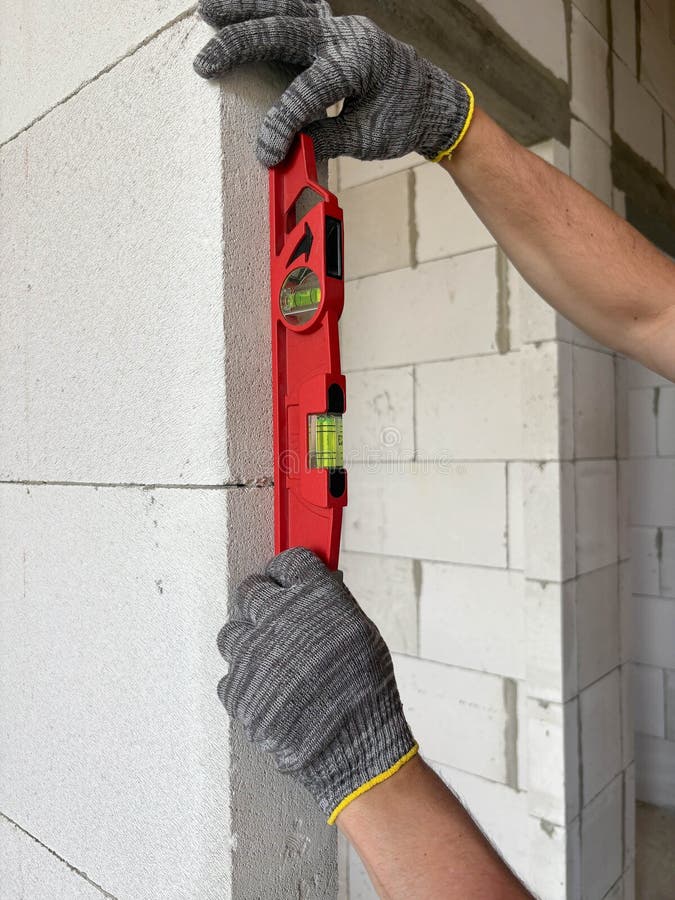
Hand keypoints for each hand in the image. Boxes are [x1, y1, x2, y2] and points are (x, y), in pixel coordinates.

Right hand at [194, 1, 472, 166]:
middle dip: (242, 44)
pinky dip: (267, 5)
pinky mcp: (334, 27)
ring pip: (287, 7)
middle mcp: (348, 36)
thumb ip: (324, 138)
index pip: (308, 92)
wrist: (433, 102)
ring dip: (245, 7)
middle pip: (286, 31)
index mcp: (361, 64)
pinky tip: (240, 5)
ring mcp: (340, 26)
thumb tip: (285, 147)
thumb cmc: (403, 120)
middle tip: (204, 59)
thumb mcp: (367, 139)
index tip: (265, 154)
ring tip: (206, 9)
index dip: (282, 125)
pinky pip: (297, 7)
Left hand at [217, 547, 416, 821]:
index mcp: (313, 597)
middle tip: (275, 617)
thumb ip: (331, 605)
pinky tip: (271, 692)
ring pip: (233, 632)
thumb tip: (316, 587)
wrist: (355, 749)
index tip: (288, 581)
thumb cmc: (366, 691)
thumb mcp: (361, 632)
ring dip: (249, 642)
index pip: (288, 563)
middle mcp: (277, 618)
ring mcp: (252, 655)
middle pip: (251, 591)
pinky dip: (247, 681)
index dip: (288, 572)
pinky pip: (230, 675)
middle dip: (262, 601)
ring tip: (272, 660)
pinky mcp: (238, 691)